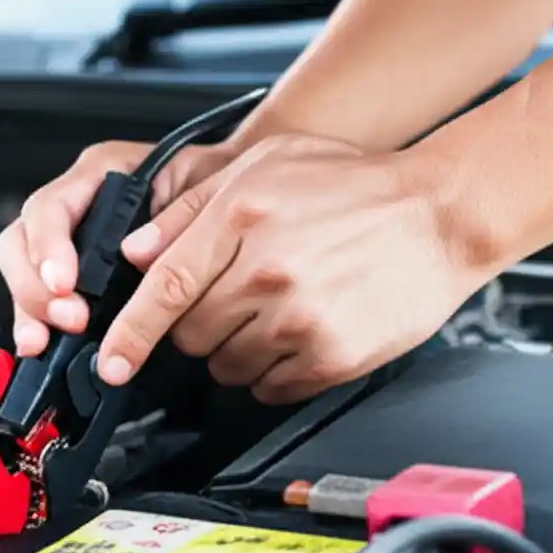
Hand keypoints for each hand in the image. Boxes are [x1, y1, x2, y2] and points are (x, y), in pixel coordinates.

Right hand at [0, 140, 236, 356]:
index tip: (64, 283)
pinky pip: (37, 294)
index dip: (49, 248)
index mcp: (101, 172)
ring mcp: (68, 237)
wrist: (231, 196)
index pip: (51, 207)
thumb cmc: (217, 186)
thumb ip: (171, 219)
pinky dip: (35, 322)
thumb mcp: (202, 192)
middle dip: (34, 287)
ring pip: (19, 269)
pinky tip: (40, 344)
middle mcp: (75, 202)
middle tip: (68, 318)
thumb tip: (137, 254)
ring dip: (29, 309)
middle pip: (20, 241)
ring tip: (42, 340)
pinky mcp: (72, 272)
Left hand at [96, 134, 499, 403]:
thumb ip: (192, 207)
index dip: (128, 334)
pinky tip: (302, 331)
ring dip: (238, 349)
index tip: (111, 364)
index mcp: (242, 217)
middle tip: (235, 299)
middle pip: (190, 335)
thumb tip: (136, 250)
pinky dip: (275, 371)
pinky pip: (272, 387)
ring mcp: (300, 319)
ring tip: (279, 310)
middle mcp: (266, 271)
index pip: (163, 288)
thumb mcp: (266, 165)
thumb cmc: (357, 187)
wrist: (441, 214)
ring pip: (228, 366)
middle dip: (198, 326)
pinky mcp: (331, 356)